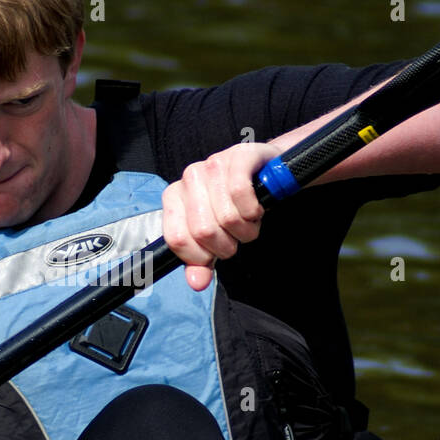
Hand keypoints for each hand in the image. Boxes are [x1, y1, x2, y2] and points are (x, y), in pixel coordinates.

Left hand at [162, 141, 277, 289]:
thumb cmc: (235, 205)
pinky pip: (240, 193)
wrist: (264, 172)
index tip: (213, 254)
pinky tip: (256, 208)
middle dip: (227, 245)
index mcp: (174, 197)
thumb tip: (197, 282)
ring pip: (226, 216)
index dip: (199, 256)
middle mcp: (190, 178)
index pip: (176, 239)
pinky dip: (253, 210)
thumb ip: (201, 261)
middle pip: (203, 231)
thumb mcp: (215, 235)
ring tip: (248, 220)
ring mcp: (213, 164)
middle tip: (236, 237)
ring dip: (245, 229)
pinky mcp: (238, 156)